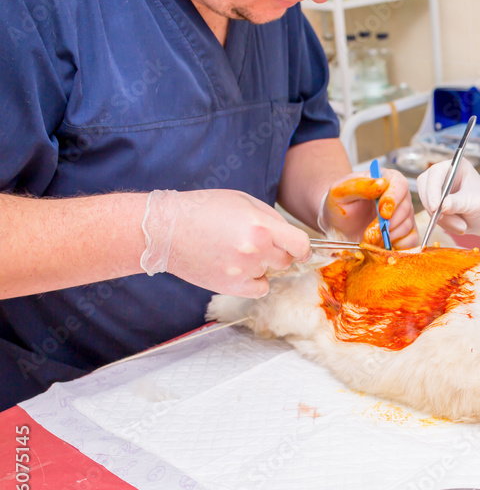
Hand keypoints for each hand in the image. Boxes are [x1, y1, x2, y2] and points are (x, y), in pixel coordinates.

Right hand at [140, 189, 311, 297]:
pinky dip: (253, 281)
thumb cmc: (203, 210)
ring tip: (234, 250)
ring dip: (260, 264)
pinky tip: (237, 268)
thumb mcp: (242, 200)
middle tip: (253, 242)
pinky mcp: (231, 287)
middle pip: (286, 260)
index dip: (303, 248)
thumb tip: (291, 237)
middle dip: (276, 251)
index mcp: (261, 226)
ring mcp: (243, 271)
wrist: (166, 230)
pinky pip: (259, 288)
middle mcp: (255, 250)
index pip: (301, 245)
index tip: (300, 249)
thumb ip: (271, 218)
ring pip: (270, 272)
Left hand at [319, 169, 417, 248]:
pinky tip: (381, 245)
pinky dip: (397, 246)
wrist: (338, 226)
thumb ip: (359, 186)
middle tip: (369, 233)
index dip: (393, 200)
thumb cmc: (340, 205)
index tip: (383, 214)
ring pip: (407, 226)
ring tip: (370, 239)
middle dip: (387, 224)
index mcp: (386, 179)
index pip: (400, 185)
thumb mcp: (340, 191)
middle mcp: (399, 196)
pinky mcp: (406, 234)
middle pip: (405, 208)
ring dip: (389, 236)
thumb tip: (381, 183)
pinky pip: (411, 241)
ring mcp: (405, 216)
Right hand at [416, 159, 479, 246]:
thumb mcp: (476, 204)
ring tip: (461, 226)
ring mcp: (438, 189)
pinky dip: (441, 223)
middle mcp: (444, 175)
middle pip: (425, 187)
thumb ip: (459, 203)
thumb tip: (443, 205)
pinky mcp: (435, 203)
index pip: (435, 173)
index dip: (433, 189)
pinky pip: (430, 214)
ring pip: (427, 203)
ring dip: (441, 219)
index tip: (436, 207)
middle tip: (448, 221)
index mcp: (456, 166)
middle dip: (435, 207)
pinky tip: (457, 226)